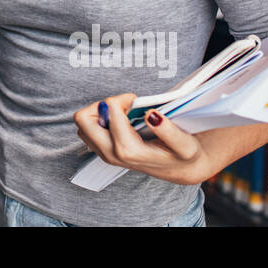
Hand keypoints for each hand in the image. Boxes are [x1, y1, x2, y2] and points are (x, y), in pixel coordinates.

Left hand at [74, 93, 211, 185]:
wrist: (179, 168)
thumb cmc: (182, 154)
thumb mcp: (185, 145)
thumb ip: (169, 131)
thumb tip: (151, 115)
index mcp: (128, 150)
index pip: (109, 111)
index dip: (122, 99)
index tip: (136, 101)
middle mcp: (111, 154)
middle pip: (83, 119)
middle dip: (101, 105)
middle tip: (122, 105)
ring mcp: (104, 154)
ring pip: (83, 124)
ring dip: (99, 112)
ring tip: (121, 112)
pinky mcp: (102, 151)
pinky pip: (87, 129)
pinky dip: (99, 119)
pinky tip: (118, 120)